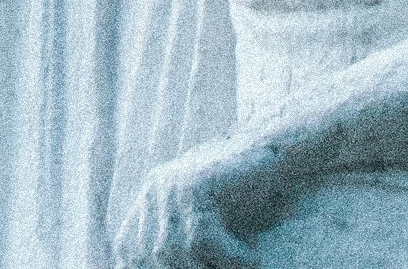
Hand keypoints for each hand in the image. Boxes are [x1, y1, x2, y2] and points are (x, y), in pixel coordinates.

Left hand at [115, 155, 263, 268]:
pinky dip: (231, 259)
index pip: (129, 249)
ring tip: (239, 266)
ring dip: (212, 268)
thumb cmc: (247, 191)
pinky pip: (205, 243)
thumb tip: (164, 265)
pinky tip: (251, 258)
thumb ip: (181, 240)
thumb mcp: (205, 219)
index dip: (144, 268)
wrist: (278, 149)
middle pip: (155, 256)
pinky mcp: (197, 188)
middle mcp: (156, 190)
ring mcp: (174, 187)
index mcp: (151, 197)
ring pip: (178, 253)